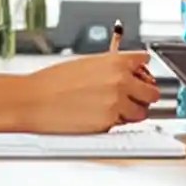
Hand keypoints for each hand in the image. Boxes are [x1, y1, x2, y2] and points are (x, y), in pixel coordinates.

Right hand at [21, 52, 160, 133]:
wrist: (32, 100)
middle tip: (133, 97)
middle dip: (143, 95)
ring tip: (115, 109)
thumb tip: (126, 72)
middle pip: (152, 91)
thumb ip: (111, 67)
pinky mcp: (108, 123)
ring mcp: (116, 103)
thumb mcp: (86, 63)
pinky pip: (123, 125)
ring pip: (142, 112)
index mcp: (115, 61)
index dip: (142, 70)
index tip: (140, 75)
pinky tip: (100, 116)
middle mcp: (120, 81)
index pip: (145, 61)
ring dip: (132, 112)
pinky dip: (116, 123)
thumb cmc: (52, 82)